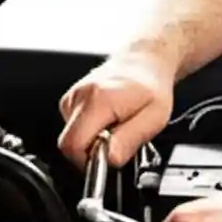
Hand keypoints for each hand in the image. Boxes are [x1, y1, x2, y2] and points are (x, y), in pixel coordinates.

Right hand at [57, 53, 173, 167]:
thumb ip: (129, 140)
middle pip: (68, 143)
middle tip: (116, 142)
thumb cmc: (152, 87)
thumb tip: (109, 158)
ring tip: (115, 127)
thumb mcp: (154, 119)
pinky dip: (88, 131)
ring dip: (91, 141)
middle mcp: (80, 96)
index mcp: (99, 100)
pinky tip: (107, 120)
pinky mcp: (71, 99)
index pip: (73, 145)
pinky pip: (73, 128)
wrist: (145, 62)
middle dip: (91, 152)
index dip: (90, 160)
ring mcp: (73, 96)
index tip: (110, 156)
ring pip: (71, 137)